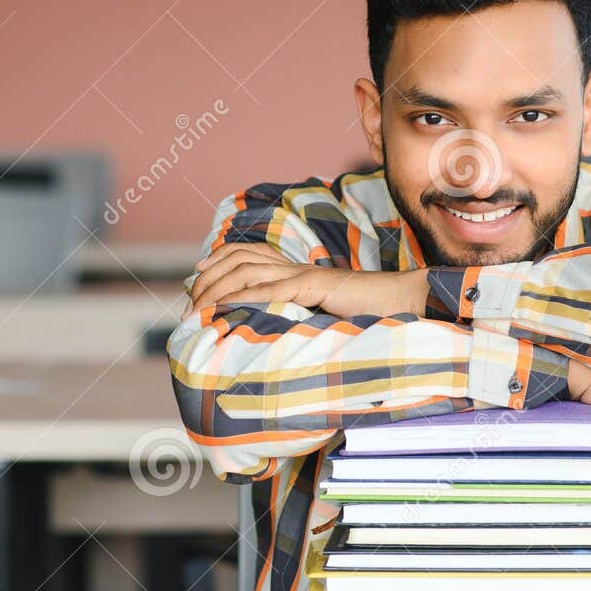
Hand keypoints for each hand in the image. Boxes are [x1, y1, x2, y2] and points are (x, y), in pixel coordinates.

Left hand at [189, 242, 427, 318]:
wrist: (401, 303)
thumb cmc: (367, 316)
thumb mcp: (321, 317)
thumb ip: (297, 318)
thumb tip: (269, 335)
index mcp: (294, 271)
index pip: (245, 254)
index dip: (216, 263)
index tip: (194, 283)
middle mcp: (294, 267)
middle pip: (237, 260)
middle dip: (207, 281)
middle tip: (189, 306)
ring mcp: (303, 274)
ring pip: (247, 271)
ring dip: (217, 290)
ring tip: (199, 310)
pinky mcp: (314, 286)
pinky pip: (271, 289)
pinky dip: (243, 298)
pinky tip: (226, 309)